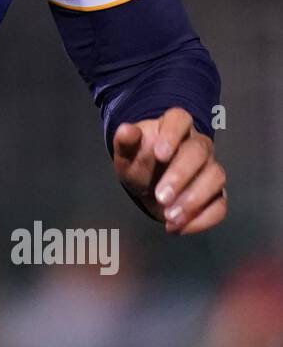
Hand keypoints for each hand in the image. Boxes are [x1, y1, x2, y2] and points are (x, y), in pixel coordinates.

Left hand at [112, 108, 226, 235]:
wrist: (147, 185)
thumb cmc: (138, 163)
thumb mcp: (126, 154)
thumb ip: (126, 142)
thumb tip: (126, 130)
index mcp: (174, 126)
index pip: (180, 119)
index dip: (173, 134)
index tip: (160, 154)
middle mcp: (197, 144)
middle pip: (199, 151)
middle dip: (181, 175)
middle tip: (160, 197)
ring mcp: (210, 168)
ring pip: (216, 176)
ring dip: (194, 199)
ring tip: (168, 216)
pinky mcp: (216, 194)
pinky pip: (221, 205)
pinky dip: (202, 219)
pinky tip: (179, 227)